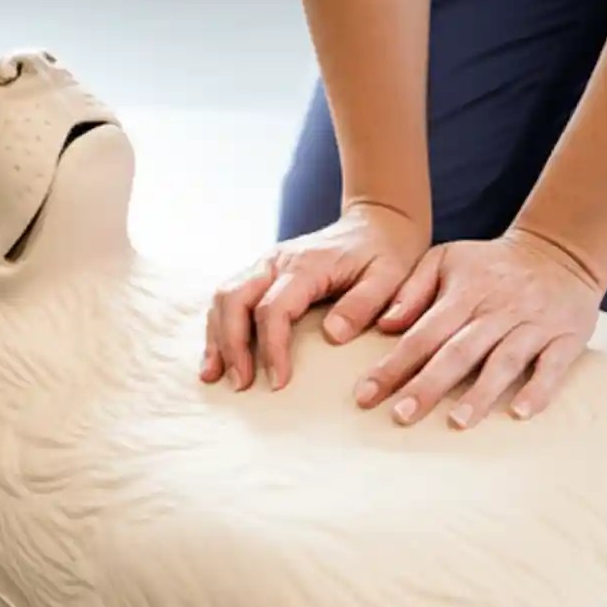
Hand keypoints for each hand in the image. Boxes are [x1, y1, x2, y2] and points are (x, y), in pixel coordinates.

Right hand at [201, 203, 429, 390]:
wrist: (378, 223)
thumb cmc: (386, 254)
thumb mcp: (390, 278)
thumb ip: (363, 304)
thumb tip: (332, 335)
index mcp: (307, 265)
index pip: (274, 308)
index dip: (271, 347)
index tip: (278, 381)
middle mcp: (278, 260)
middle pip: (235, 299)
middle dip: (232, 344)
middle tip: (241, 384)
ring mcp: (266, 263)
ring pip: (224, 297)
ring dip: (217, 337)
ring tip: (216, 376)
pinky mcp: (262, 271)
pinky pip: (229, 296)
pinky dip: (218, 327)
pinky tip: (218, 357)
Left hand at [355, 228, 603, 427]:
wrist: (559, 252)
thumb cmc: (491, 265)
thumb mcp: (446, 259)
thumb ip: (412, 289)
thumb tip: (384, 325)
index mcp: (464, 292)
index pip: (423, 334)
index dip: (394, 365)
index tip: (367, 395)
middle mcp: (497, 310)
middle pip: (458, 352)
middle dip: (428, 385)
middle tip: (401, 415)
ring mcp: (533, 324)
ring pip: (503, 361)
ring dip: (481, 393)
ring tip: (457, 422)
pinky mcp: (566, 338)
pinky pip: (552, 366)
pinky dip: (538, 389)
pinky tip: (521, 413)